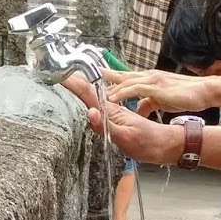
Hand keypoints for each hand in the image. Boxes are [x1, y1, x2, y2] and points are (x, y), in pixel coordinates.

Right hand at [63, 76, 181, 165]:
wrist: (166, 146)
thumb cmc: (148, 143)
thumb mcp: (127, 138)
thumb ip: (107, 126)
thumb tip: (90, 112)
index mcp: (112, 110)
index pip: (87, 93)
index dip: (73, 83)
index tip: (58, 73)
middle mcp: (111, 110)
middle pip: (87, 93)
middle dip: (71, 83)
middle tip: (54, 72)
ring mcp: (113, 115)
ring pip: (92, 99)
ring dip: (78, 90)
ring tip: (64, 82)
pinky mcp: (115, 121)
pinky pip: (98, 109)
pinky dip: (88, 102)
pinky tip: (84, 102)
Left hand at [100, 67, 212, 114]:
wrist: (202, 91)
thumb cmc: (184, 95)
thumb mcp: (161, 100)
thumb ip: (148, 103)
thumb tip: (139, 109)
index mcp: (147, 79)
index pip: (123, 76)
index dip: (107, 76)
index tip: (91, 78)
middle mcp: (146, 77)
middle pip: (119, 75)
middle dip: (100, 77)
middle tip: (82, 79)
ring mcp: (151, 80)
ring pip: (123, 82)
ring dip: (107, 87)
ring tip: (92, 92)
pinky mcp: (156, 87)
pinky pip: (134, 89)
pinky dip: (121, 93)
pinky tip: (111, 98)